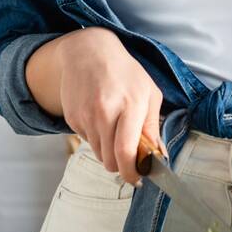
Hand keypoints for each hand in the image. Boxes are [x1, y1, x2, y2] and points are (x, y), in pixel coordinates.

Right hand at [56, 28, 165, 185]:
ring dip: (108, 151)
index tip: (137, 178)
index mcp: (130, 105)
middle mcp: (105, 112)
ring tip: (114, 128)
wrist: (88, 53)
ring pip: (98, 154)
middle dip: (121, 165)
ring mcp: (85, 116)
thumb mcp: (148, 93)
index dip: (131, 172)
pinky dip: (96, 138)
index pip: (126, 151)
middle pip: (110, 160)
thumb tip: (158, 156)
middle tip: (129, 156)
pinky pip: (87, 141)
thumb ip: (152, 127)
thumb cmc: (124, 72)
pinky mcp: (72, 118)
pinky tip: (100, 117)